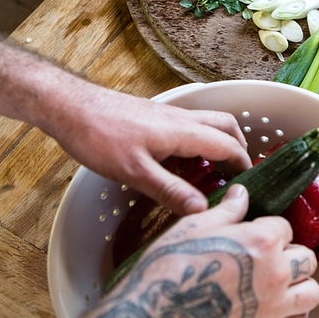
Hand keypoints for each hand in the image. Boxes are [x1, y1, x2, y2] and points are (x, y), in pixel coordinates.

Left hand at [40, 83, 251, 215]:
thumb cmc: (100, 137)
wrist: (70, 107)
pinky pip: (188, 126)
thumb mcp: (135, 172)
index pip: (227, 145)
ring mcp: (167, 115)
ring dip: (219, 142)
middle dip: (238, 148)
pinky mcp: (153, 117)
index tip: (248, 187)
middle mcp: (181, 118)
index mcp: (183, 131)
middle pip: (225, 126)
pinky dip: (198, 142)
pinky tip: (181, 162)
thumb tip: (203, 210)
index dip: (242, 165)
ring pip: (208, 123)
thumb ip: (170, 190)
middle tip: (236, 176)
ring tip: (213, 171)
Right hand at [107, 184, 318, 317]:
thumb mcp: (195, 226)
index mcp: (263, 239)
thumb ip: (227, 209)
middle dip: (291, 256)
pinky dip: (294, 316)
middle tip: (270, 261)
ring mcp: (275, 305)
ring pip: (312, 291)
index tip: (255, 238)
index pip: (285, 228)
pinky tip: (280, 310)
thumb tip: (242, 192)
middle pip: (306, 258)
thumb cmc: (170, 266)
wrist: (154, 317)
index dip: (270, 231)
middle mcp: (277, 271)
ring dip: (301, 286)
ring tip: (283, 285)